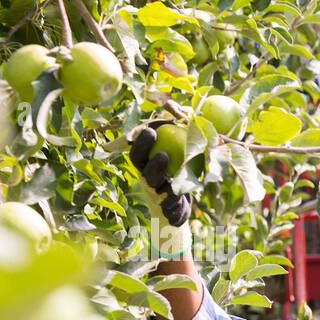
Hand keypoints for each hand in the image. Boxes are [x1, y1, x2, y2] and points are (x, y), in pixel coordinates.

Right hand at [129, 125, 191, 257]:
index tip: (151, 131)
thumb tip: (177, 108)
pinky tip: (181, 204)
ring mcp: (158, 197)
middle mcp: (149, 181)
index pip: (137, 155)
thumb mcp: (177, 155)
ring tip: (174, 183)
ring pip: (161, 192)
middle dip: (153, 165)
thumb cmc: (177, 174)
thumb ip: (176, 135)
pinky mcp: (169, 212)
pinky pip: (173, 209)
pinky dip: (177, 206)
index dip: (141, 144)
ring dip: (168, 187)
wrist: (178, 207)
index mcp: (146, 167)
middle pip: (147, 174)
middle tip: (164, 155)